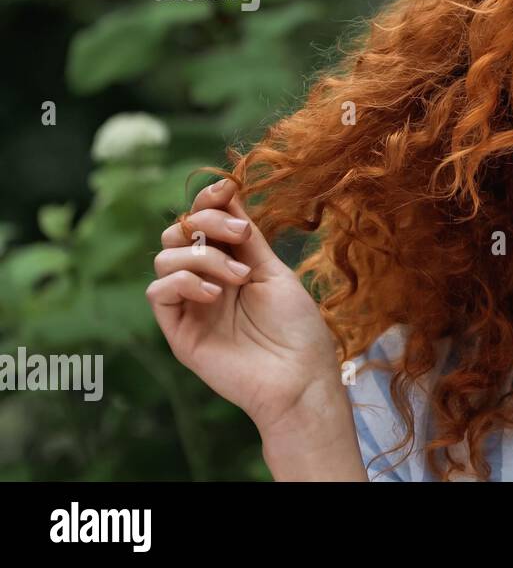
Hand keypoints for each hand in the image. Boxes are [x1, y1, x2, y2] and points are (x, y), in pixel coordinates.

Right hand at [148, 178, 342, 433]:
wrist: (299, 377)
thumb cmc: (296, 328)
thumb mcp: (274, 271)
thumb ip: (247, 237)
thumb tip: (228, 192)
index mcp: (231, 263)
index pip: (202, 222)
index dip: (207, 201)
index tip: (226, 189)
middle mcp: (206, 280)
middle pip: (178, 232)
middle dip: (206, 222)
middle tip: (241, 235)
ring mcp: (190, 305)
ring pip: (165, 258)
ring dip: (203, 257)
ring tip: (239, 278)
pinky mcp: (178, 330)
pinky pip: (158, 292)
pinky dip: (184, 282)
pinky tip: (214, 294)